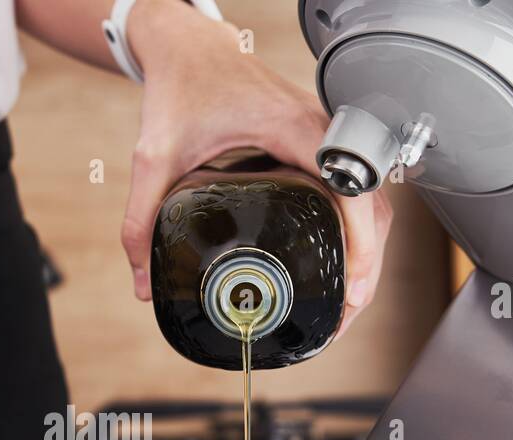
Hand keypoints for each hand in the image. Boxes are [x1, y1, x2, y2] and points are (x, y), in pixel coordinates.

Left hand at [122, 0, 392, 330]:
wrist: (190, 49)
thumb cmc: (182, 86)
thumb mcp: (153, 158)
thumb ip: (141, 222)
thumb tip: (144, 282)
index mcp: (294, 130)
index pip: (350, 189)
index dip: (359, 243)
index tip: (352, 286)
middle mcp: (320, 131)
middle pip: (370, 207)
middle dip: (365, 267)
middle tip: (342, 317)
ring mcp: (325, 138)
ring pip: (368, 202)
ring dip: (364, 253)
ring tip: (344, 303)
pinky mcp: (318, 146)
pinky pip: (353, 191)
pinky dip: (354, 231)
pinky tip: (335, 265)